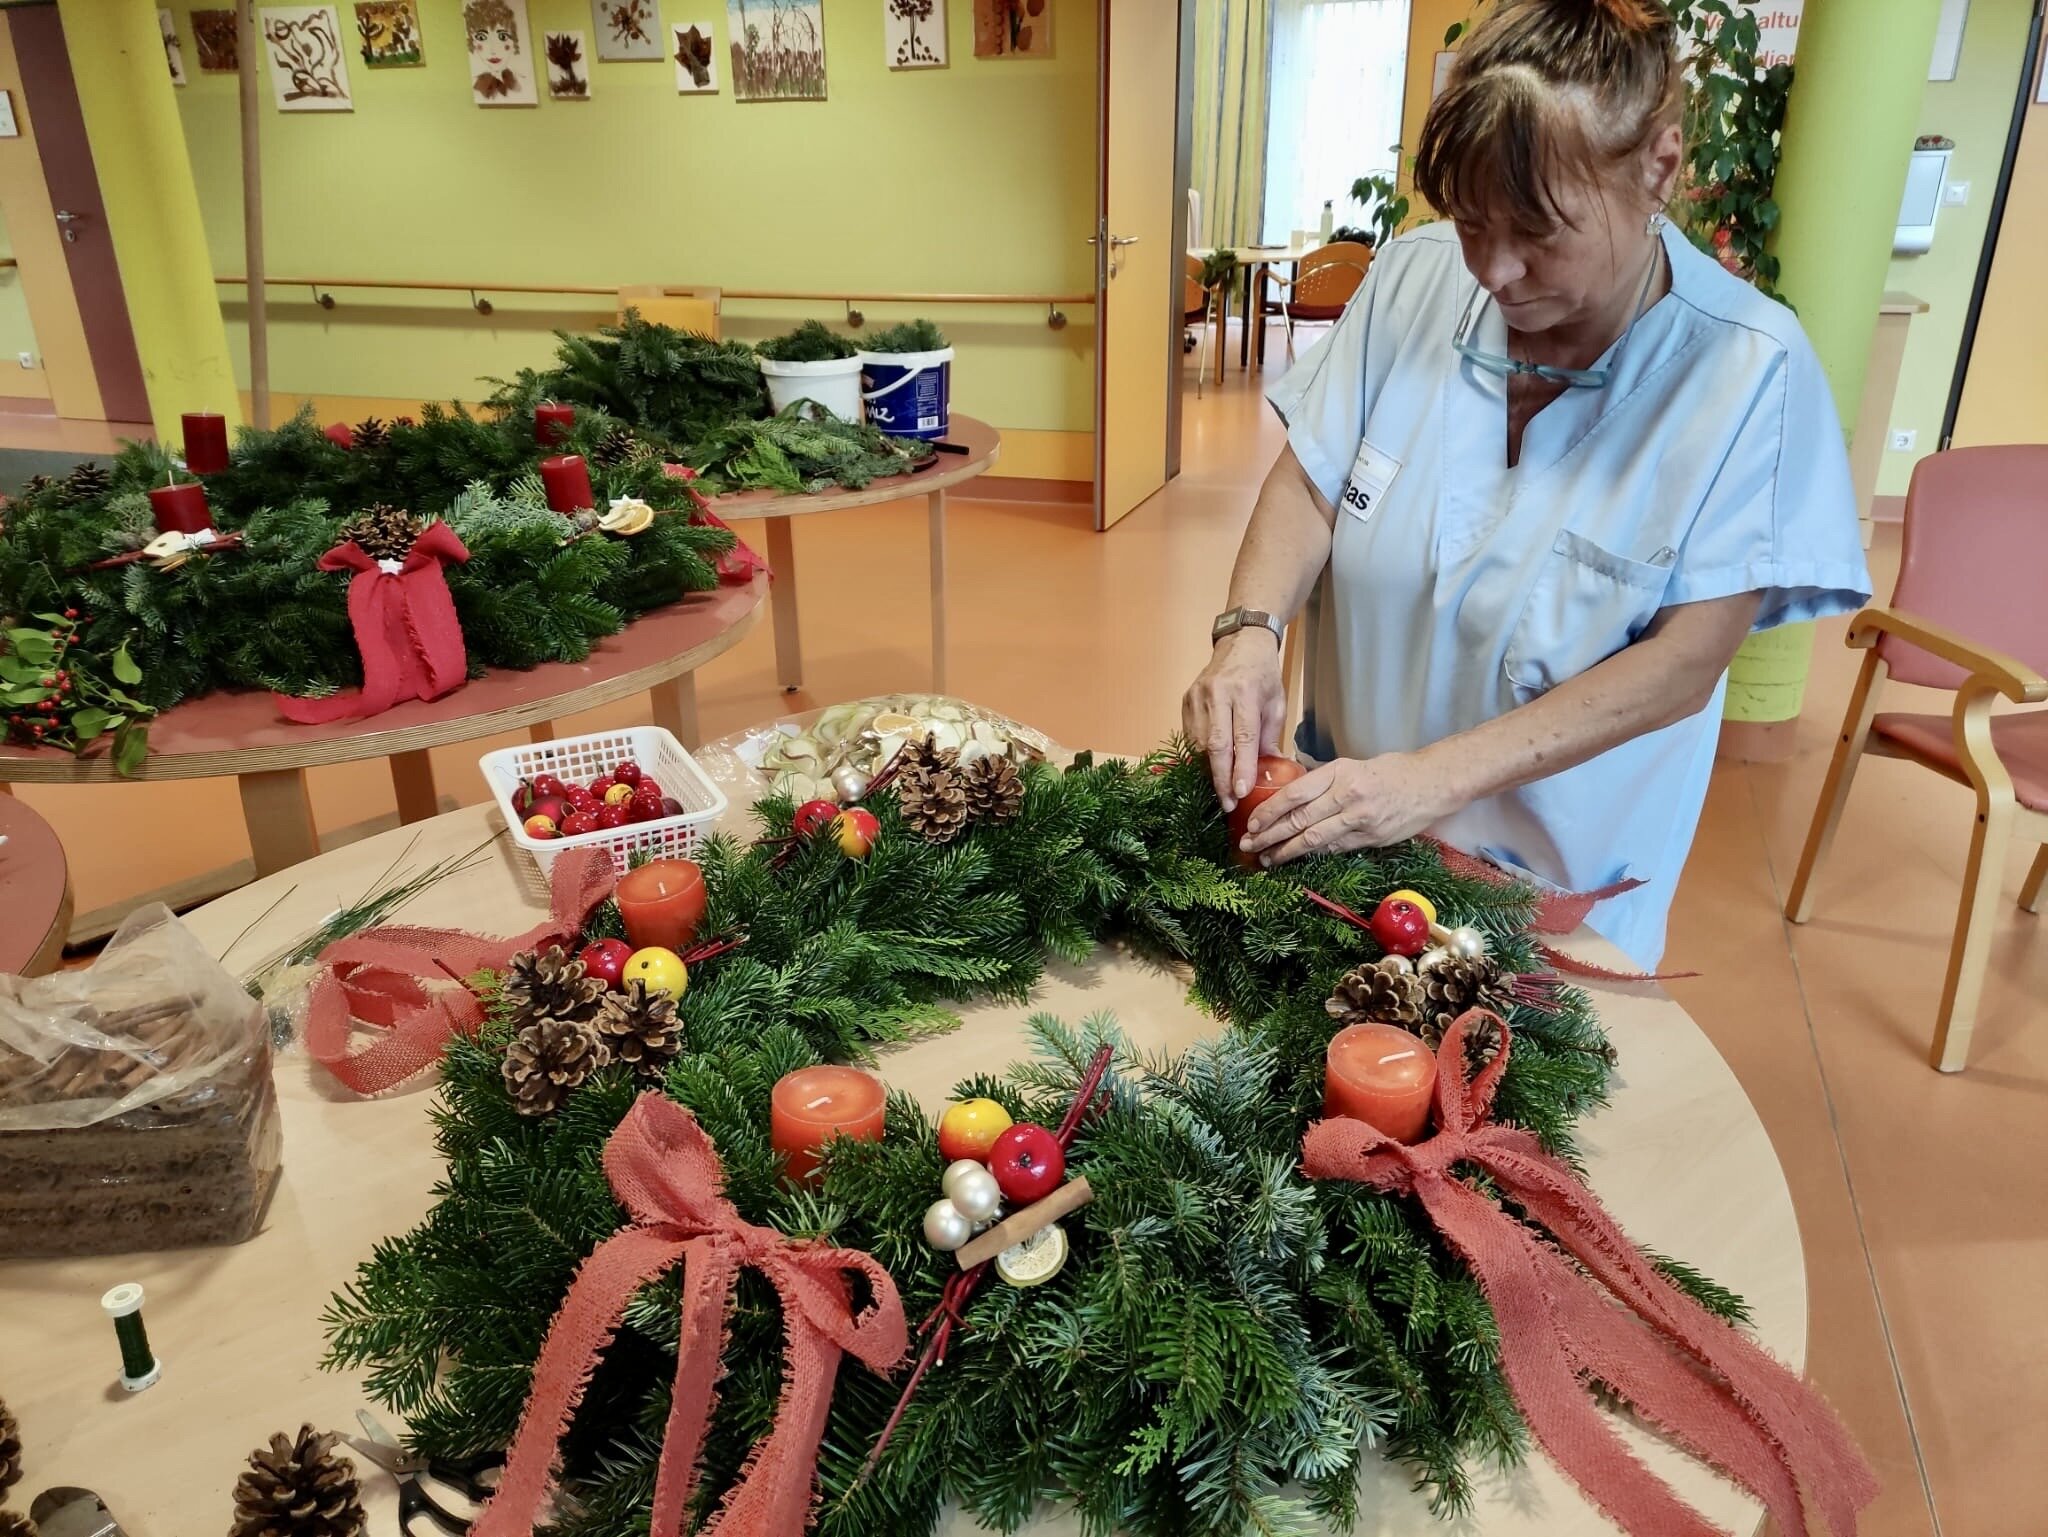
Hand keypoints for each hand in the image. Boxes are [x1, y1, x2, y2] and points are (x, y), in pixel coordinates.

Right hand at [1183, 630, 1287, 808]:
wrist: (1241, 643)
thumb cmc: (1263, 675)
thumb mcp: (1276, 703)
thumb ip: (1269, 738)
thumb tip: (1270, 773)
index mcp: (1246, 692)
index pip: (1243, 737)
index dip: (1241, 767)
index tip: (1241, 792)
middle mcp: (1218, 693)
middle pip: (1216, 744)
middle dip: (1221, 778)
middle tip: (1228, 804)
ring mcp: (1197, 696)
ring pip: (1198, 744)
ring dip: (1209, 772)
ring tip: (1221, 792)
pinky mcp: (1186, 700)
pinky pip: (1190, 737)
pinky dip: (1199, 757)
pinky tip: (1209, 770)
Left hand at [1239, 751, 1453, 864]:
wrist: (1431, 784)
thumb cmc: (1390, 771)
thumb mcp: (1353, 766)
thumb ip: (1323, 781)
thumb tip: (1290, 797)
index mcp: (1339, 773)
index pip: (1295, 793)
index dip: (1270, 811)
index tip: (1252, 822)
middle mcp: (1347, 795)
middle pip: (1300, 820)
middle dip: (1270, 834)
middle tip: (1249, 844)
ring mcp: (1360, 819)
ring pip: (1315, 839)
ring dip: (1287, 851)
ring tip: (1268, 858)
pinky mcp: (1370, 838)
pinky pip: (1335, 848)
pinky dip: (1313, 854)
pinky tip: (1297, 858)